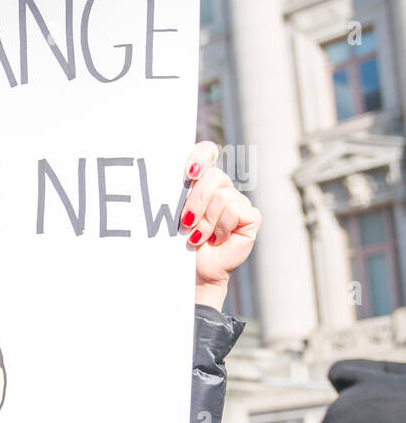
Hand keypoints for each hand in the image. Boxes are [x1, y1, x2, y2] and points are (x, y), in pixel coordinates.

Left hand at [180, 141, 260, 310]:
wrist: (192, 270)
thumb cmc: (178, 242)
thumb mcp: (174, 212)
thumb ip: (176, 190)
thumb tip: (172, 169)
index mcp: (202, 181)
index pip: (206, 152)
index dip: (200, 156)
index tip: (189, 173)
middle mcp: (222, 187)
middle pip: (213, 177)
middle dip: (195, 202)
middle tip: (186, 223)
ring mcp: (239, 201)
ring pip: (222, 196)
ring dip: (205, 222)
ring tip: (198, 237)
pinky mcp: (251, 217)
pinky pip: (235, 211)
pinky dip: (220, 228)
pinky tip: (216, 240)